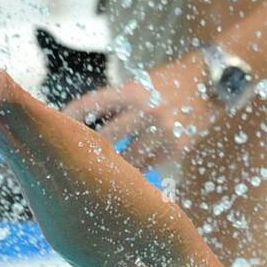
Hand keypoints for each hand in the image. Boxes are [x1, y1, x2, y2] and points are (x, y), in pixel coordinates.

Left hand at [64, 55, 219, 171]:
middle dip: (88, 154)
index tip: (55, 130)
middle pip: (106, 138)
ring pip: (129, 160)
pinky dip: (136, 174)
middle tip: (71, 167)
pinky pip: (149, 166)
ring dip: (113, 172)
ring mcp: (162, 131)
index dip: (69, 118)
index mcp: (131, 91)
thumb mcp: (140, 85)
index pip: (91, 104)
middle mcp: (145, 110)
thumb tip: (88, 130)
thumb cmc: (168, 84)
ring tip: (97, 183)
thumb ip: (117, 105)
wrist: (211, 83)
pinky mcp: (176, 147)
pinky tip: (126, 183)